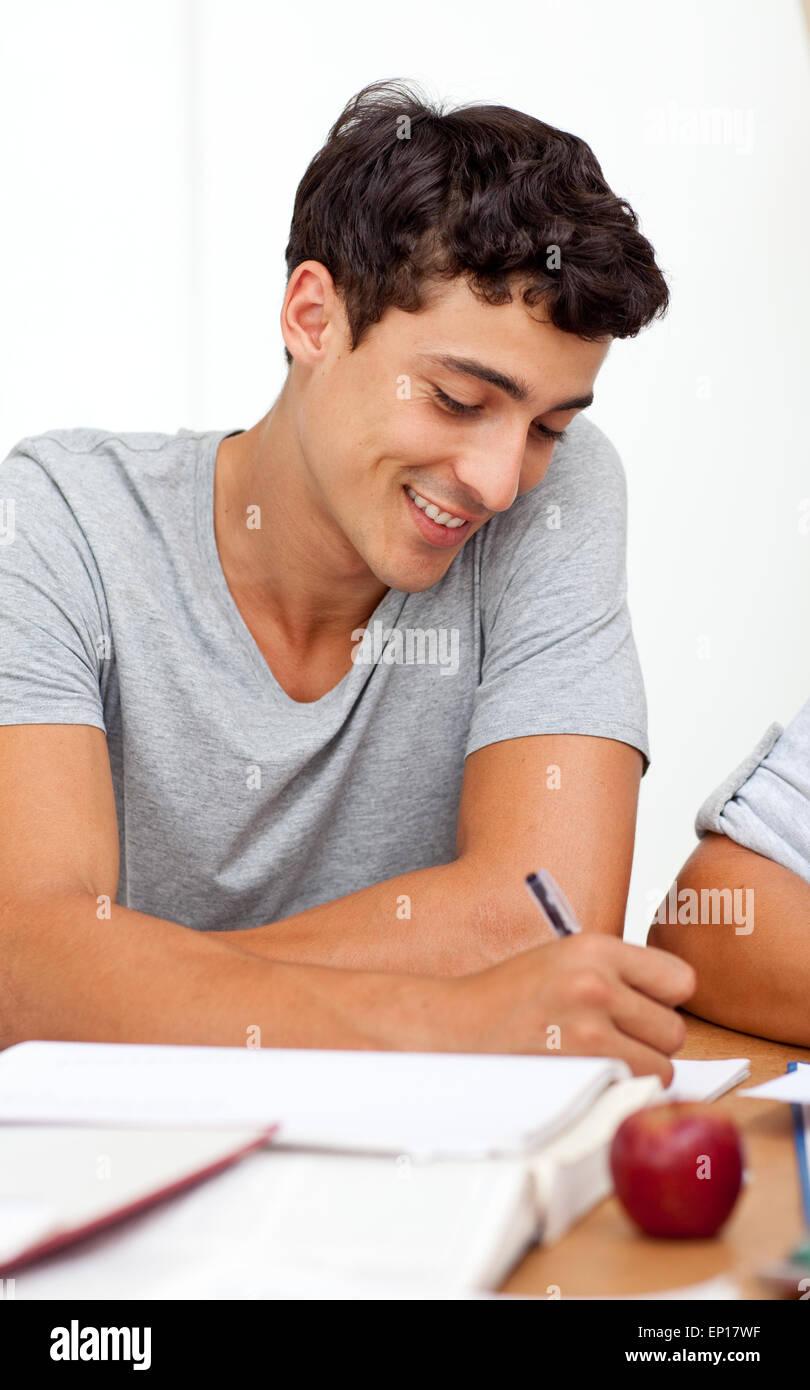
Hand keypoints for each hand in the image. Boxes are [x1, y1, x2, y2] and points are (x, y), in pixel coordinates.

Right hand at [449, 934, 696, 1083]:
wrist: (458, 1026)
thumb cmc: (513, 995)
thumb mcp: (565, 958)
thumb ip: (619, 971)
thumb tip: (676, 1001)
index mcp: (595, 948)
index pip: (681, 980)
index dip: (663, 999)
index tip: (640, 1007)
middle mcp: (595, 984)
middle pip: (675, 1030)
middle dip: (650, 1040)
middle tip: (613, 1038)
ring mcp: (587, 1031)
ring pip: (661, 1066)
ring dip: (637, 1070)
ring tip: (599, 1057)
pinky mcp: (578, 1071)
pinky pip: (634, 1089)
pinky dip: (620, 1090)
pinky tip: (591, 1075)